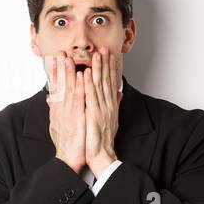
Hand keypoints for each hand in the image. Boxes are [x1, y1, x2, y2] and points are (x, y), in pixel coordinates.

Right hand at [45, 51, 85, 172]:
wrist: (69, 159)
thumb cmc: (70, 143)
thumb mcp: (63, 124)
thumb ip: (61, 111)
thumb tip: (53, 101)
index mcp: (59, 110)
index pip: (57, 88)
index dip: (56, 73)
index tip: (56, 59)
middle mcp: (61, 109)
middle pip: (60, 85)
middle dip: (59, 67)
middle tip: (59, 52)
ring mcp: (67, 113)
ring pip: (68, 88)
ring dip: (68, 72)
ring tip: (68, 58)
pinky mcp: (76, 118)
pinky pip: (78, 100)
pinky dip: (79, 87)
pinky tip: (81, 77)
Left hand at [84, 47, 121, 177]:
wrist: (101, 154)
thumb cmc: (103, 139)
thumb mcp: (111, 119)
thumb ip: (114, 104)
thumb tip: (118, 94)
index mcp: (110, 105)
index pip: (111, 83)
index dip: (111, 68)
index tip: (110, 55)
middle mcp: (107, 105)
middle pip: (107, 80)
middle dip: (106, 63)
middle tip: (104, 49)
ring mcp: (101, 109)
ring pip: (99, 85)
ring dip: (97, 69)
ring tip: (96, 55)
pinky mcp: (93, 114)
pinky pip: (90, 97)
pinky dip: (88, 84)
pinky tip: (85, 74)